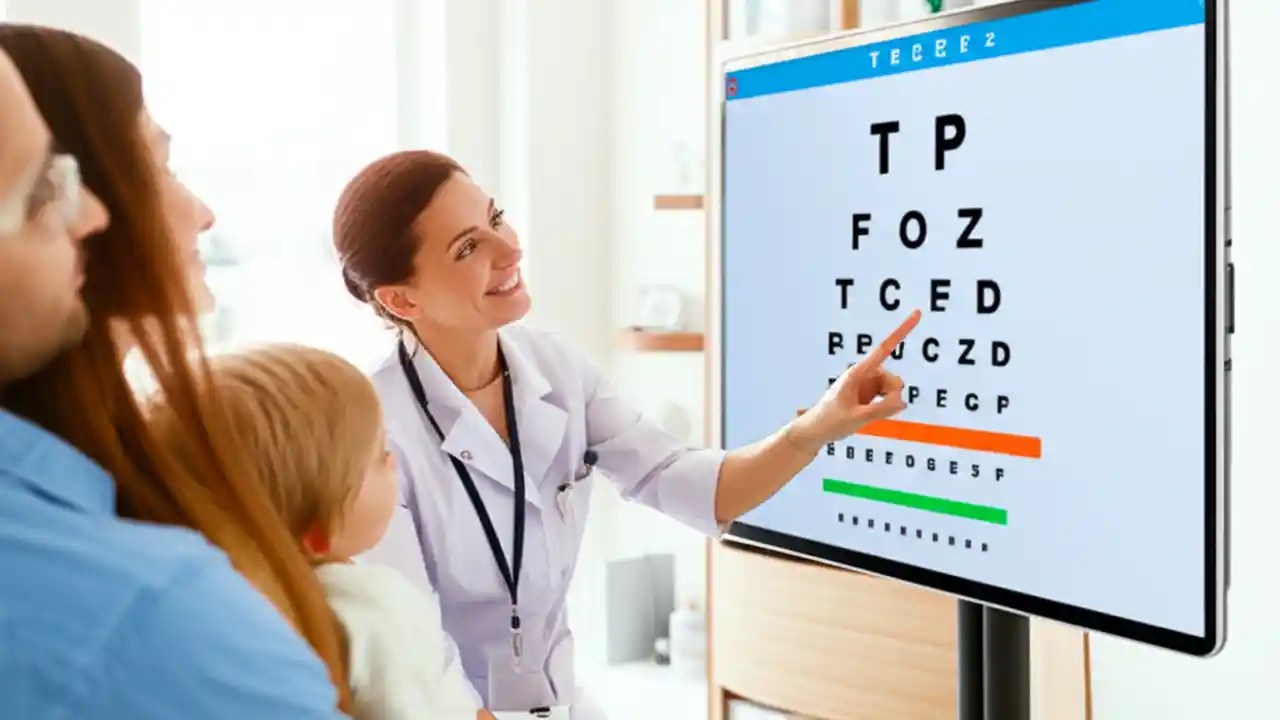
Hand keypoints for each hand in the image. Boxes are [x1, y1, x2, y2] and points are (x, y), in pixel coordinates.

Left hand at [787, 309, 921, 452]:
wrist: (816, 431)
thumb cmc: (830, 421)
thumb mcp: (857, 418)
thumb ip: (881, 410)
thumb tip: (901, 402)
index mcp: (857, 372)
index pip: (884, 348)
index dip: (902, 331)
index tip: (917, 313)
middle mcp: (864, 374)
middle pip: (894, 380)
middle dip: (892, 396)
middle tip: (874, 412)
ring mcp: (867, 384)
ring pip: (893, 390)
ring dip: (888, 403)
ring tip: (867, 414)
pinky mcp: (868, 394)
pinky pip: (888, 397)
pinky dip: (887, 406)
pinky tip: (876, 414)